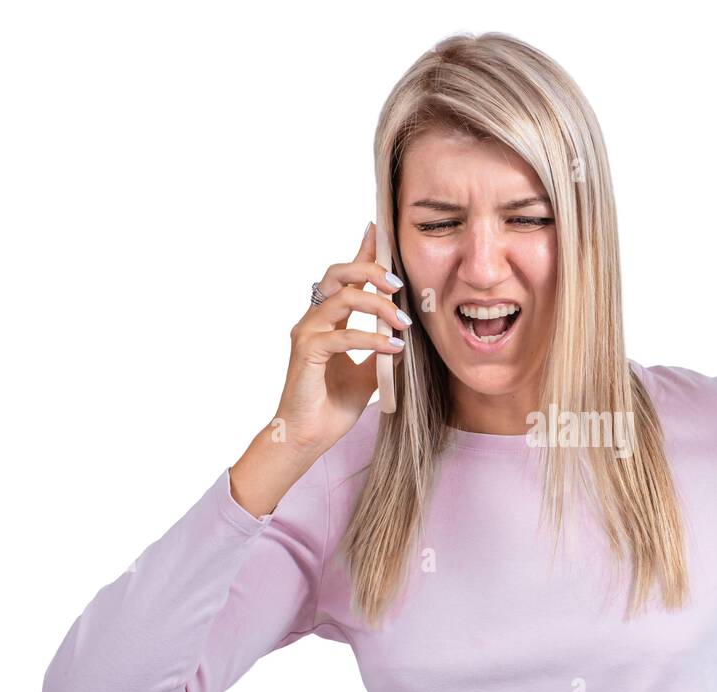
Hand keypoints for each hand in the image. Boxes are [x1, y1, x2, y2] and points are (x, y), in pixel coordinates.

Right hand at [275, 221, 410, 453]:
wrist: (310, 436)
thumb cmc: (334, 405)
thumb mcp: (370, 372)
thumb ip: (383, 349)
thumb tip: (409, 335)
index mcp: (327, 320)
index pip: (345, 277)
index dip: (361, 252)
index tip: (378, 231)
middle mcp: (314, 320)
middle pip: (338, 273)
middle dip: (371, 270)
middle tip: (399, 285)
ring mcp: (307, 333)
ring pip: (342, 298)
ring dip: (378, 306)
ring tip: (403, 324)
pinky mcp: (307, 352)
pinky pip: (343, 334)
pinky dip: (372, 338)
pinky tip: (393, 347)